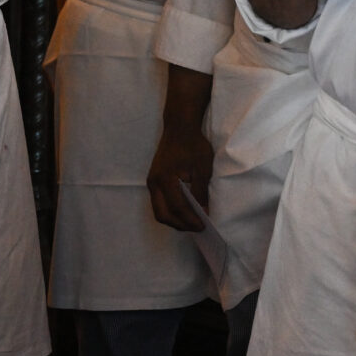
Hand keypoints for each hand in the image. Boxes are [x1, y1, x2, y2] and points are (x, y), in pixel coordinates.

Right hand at [146, 117, 213, 231]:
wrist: (179, 127)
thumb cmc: (193, 145)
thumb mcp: (202, 168)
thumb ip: (201, 191)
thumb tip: (204, 212)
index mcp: (165, 179)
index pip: (177, 208)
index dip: (190, 220)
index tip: (203, 226)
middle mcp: (154, 183)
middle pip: (162, 214)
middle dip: (180, 225)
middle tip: (197, 228)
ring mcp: (151, 181)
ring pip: (159, 210)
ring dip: (174, 219)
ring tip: (191, 222)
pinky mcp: (153, 179)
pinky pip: (159, 202)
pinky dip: (170, 210)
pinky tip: (184, 211)